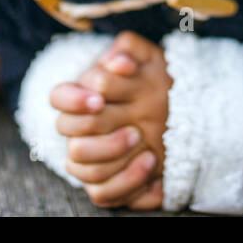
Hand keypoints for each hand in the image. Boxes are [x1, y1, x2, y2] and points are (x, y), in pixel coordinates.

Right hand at [49, 31, 170, 209]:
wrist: (185, 112)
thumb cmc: (159, 81)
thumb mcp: (151, 58)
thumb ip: (130, 49)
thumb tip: (116, 61)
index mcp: (86, 95)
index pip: (57, 96)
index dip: (73, 99)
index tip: (99, 100)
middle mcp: (83, 128)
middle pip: (66, 132)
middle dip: (98, 127)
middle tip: (135, 126)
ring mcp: (93, 157)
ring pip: (78, 165)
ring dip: (113, 154)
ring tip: (144, 142)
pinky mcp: (107, 183)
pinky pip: (101, 194)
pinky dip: (126, 182)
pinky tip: (150, 163)